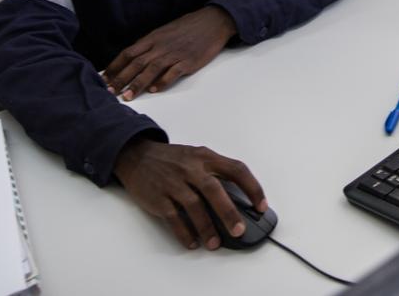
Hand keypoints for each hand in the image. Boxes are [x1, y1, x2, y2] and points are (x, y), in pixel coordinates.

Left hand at [103, 6, 236, 100]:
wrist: (212, 22)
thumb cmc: (188, 28)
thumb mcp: (165, 32)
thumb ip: (150, 46)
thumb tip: (134, 61)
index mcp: (153, 38)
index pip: (128, 53)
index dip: (115, 66)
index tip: (104, 78)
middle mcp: (160, 46)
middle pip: (136, 63)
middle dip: (121, 78)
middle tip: (109, 92)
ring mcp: (174, 53)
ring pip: (151, 69)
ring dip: (138, 83)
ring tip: (127, 96)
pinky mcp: (189, 61)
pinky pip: (173, 72)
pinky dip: (163, 81)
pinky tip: (154, 90)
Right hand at [113, 138, 267, 249]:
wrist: (137, 155)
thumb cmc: (172, 159)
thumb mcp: (196, 156)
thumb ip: (215, 173)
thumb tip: (238, 200)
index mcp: (205, 157)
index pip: (236, 169)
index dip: (252, 188)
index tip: (261, 206)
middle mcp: (190, 168)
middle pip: (214, 190)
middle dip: (229, 212)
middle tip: (239, 230)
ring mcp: (173, 183)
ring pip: (194, 206)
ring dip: (206, 227)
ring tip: (215, 243)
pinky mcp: (158, 197)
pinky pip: (173, 218)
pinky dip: (184, 232)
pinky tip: (192, 242)